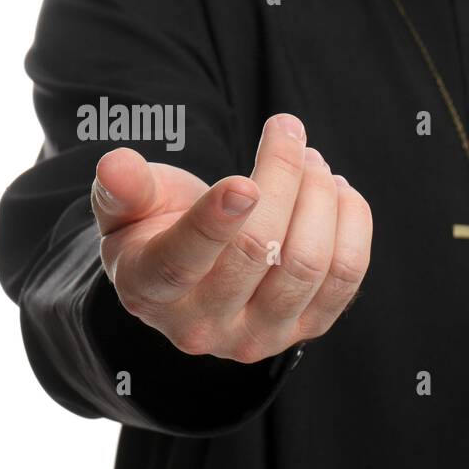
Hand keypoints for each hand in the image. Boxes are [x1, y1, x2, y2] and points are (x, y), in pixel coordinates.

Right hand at [90, 114, 371, 363]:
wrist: (199, 278)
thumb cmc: (156, 228)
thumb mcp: (126, 208)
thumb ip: (122, 189)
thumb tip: (116, 166)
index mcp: (150, 292)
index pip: (182, 263)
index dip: (215, 222)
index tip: (244, 182)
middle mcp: (205, 327)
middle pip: (257, 252)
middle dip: (281, 180)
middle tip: (288, 133)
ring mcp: (261, 335)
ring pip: (308, 264)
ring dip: (320, 197)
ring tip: (313, 160)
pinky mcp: (309, 328)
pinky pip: (346, 276)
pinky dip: (352, 224)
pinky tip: (339, 191)